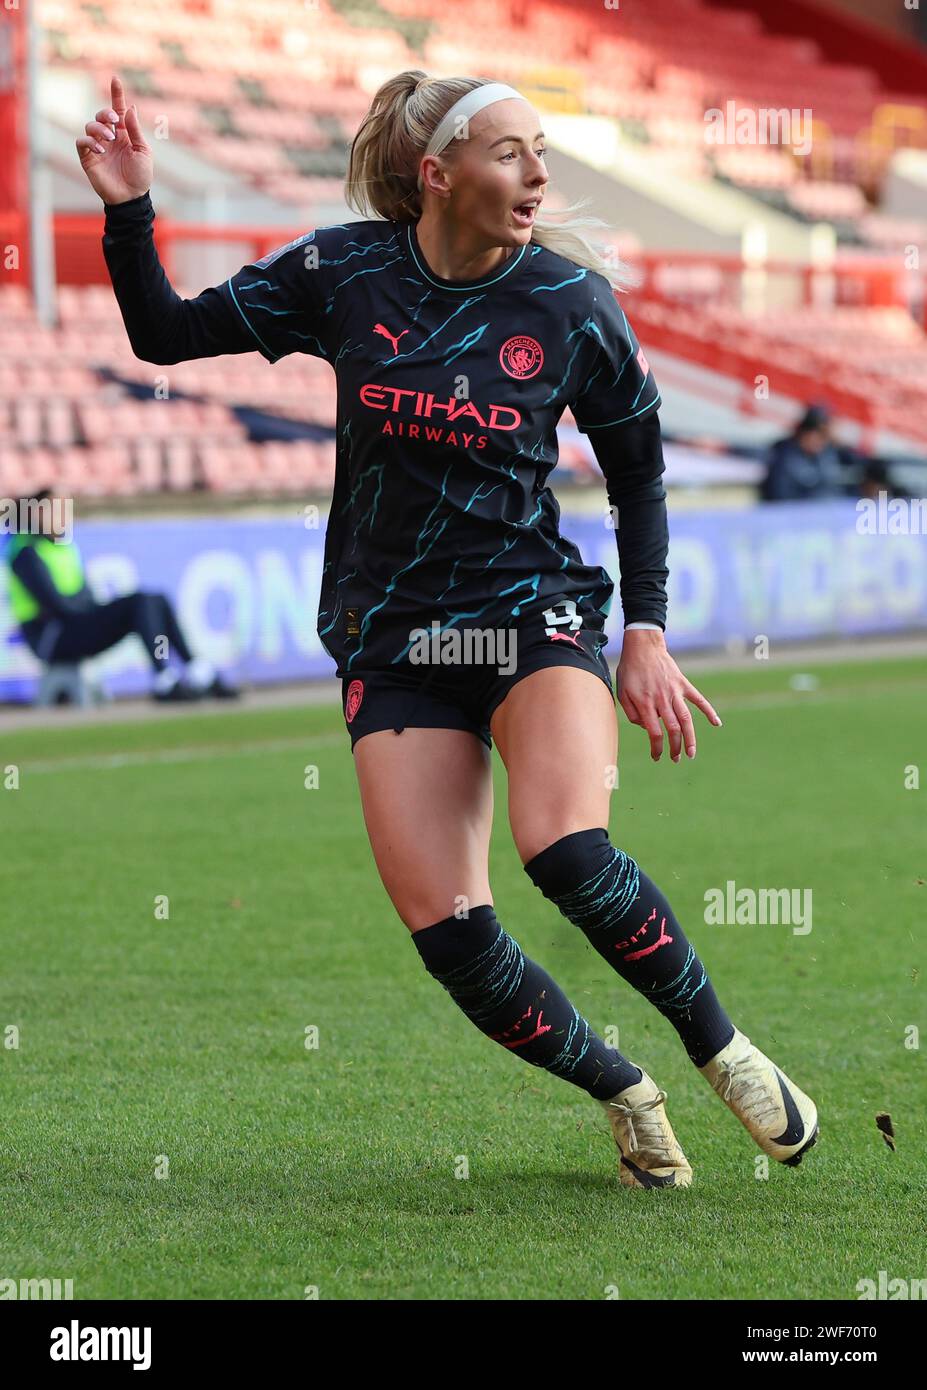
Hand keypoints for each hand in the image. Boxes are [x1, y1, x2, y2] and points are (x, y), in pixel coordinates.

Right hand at [75, 75, 152, 205]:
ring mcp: (98, 147)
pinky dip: (89, 142)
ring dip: (99, 128)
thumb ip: (135, 130)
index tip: (115, 79)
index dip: (116, 94)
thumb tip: (129, 108)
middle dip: (105, 113)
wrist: (131, 197)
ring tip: (109, 139)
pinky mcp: (88, 158)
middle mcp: (109, 138)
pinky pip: (81, 142)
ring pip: (89, 126)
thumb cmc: (140, 176)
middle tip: (114, 121)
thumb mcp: (143, 151)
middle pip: (101, 115)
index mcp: (124, 134)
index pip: (118, 109)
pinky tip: (100, 150)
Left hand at [616, 628, 721, 761]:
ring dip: (690, 738)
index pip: (654, 733)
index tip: (657, 757)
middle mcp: (662, 700)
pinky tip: (717, 724)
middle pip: (673, 729)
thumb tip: (647, 728)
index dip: (657, 748)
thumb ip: (632, 714)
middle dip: (675, 748)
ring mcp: (674, 692)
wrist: (643, 647)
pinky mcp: (683, 684)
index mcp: (645, 704)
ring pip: (686, 719)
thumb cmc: (630, 671)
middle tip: (676, 759)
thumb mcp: (622, 693)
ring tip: (691, 753)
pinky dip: (709, 711)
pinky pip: (699, 699)